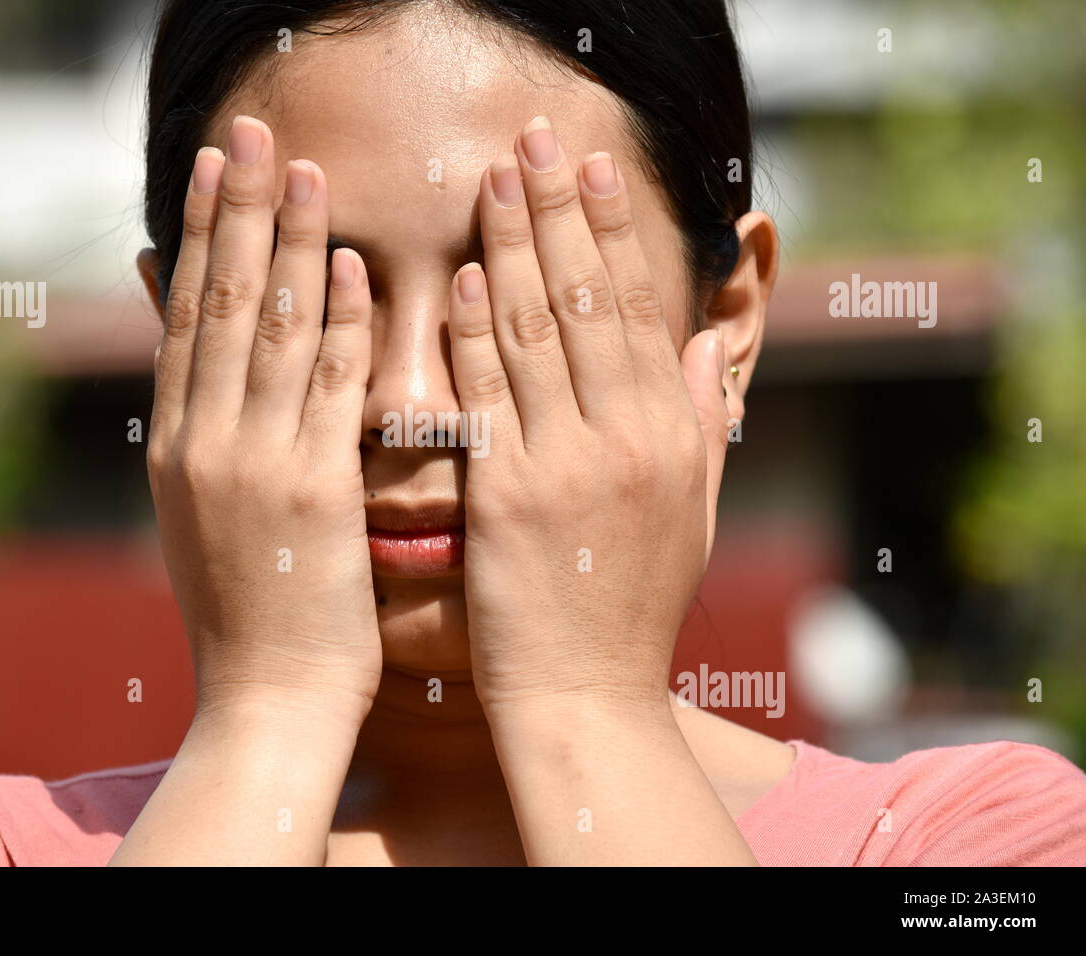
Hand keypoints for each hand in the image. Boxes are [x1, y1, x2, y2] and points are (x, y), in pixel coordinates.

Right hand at [147, 116, 381, 728]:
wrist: (265, 705)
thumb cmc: (251, 615)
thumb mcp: (203, 518)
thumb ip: (205, 436)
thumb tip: (201, 371)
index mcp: (175, 447)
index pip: (187, 317)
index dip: (200, 234)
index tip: (215, 168)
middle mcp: (201, 444)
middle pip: (221, 304)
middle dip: (238, 211)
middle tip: (252, 133)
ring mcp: (252, 466)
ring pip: (272, 333)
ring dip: (292, 244)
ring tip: (306, 172)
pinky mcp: (311, 494)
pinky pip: (329, 392)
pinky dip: (340, 326)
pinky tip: (353, 268)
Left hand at [448, 116, 733, 718]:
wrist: (588, 698)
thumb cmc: (632, 607)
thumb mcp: (690, 511)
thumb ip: (700, 420)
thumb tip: (709, 337)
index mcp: (672, 436)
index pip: (637, 308)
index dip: (608, 230)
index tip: (584, 169)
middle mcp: (628, 439)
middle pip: (587, 302)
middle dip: (554, 212)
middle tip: (530, 141)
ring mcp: (568, 467)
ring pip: (536, 335)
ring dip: (509, 251)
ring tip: (488, 183)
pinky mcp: (509, 499)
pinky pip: (490, 400)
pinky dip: (475, 336)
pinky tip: (461, 280)